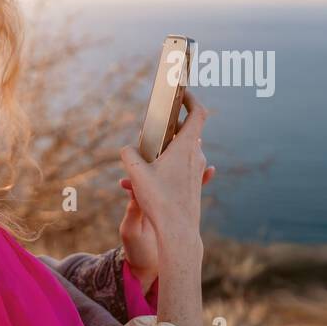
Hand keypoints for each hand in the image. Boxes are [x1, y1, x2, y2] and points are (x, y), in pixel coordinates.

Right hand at [118, 90, 213, 273]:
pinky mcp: (195, 185)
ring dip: (167, 152)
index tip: (182, 93)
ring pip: (183, 152)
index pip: (198, 114)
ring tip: (145, 163)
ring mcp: (197, 171)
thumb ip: (129, 155)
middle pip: (187, 133)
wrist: (177, 232)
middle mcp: (196, 156)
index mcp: (186, 147)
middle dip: (169, 130)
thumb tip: (127, 150)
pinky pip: (183, 169)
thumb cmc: (160, 201)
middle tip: (152, 132)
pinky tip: (153, 179)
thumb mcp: (137, 174)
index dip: (192, 100)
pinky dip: (169, 167)